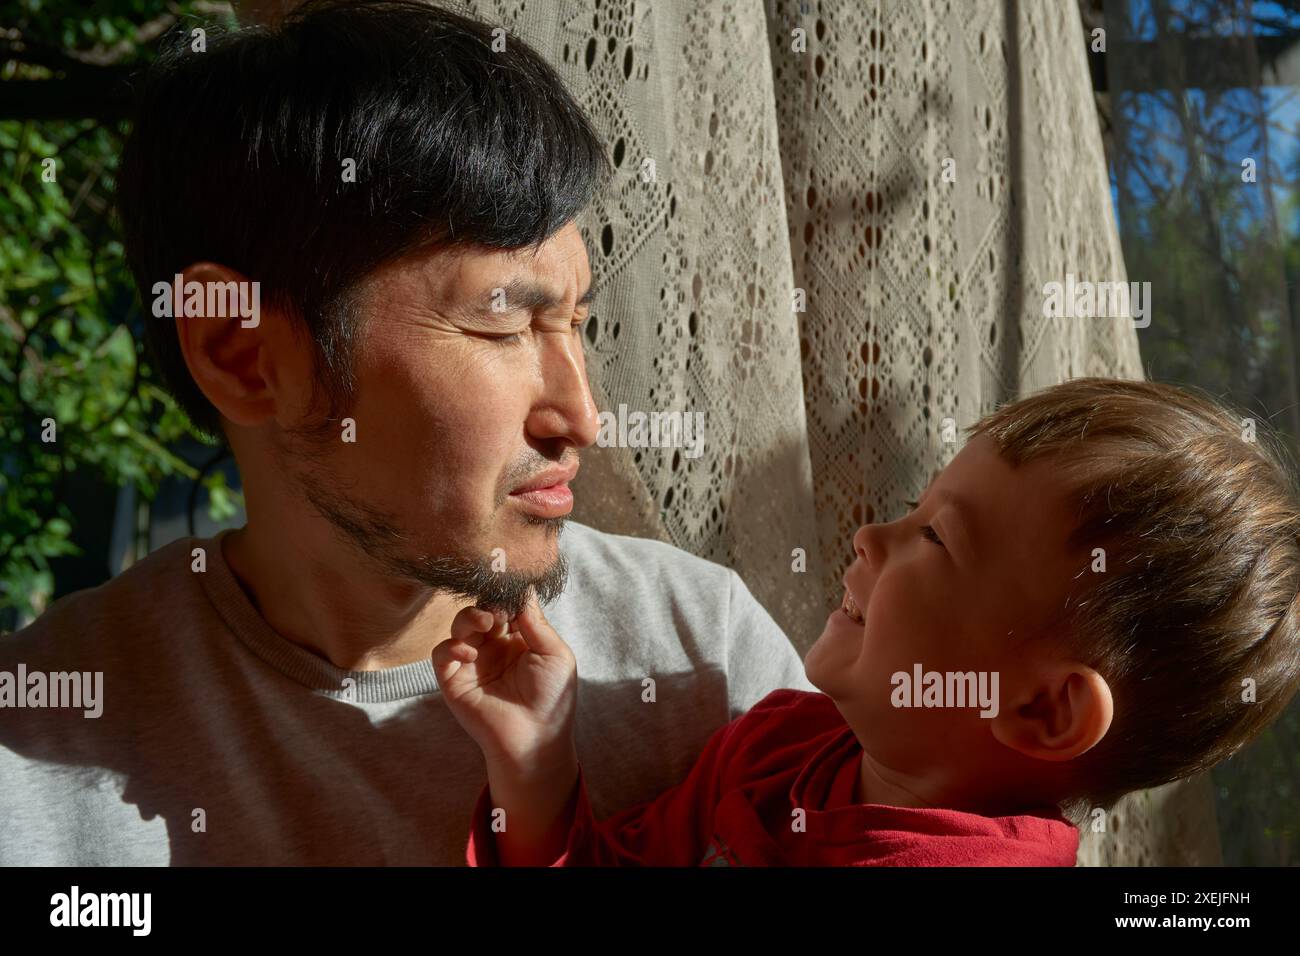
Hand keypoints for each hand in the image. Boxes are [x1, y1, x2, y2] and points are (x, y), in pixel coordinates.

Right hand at [433, 589, 576, 771]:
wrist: (536, 739)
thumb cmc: (553, 698)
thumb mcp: (554, 654)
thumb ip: (536, 621)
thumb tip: (525, 588)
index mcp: (520, 639)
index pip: (506, 606)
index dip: (506, 595)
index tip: (509, 587)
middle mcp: (494, 648)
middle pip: (481, 610)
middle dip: (488, 603)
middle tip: (498, 610)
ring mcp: (473, 663)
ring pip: (460, 626)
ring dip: (468, 617)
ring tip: (484, 622)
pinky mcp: (454, 680)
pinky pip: (442, 653)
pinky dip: (451, 646)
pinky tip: (470, 653)